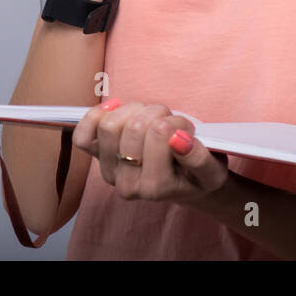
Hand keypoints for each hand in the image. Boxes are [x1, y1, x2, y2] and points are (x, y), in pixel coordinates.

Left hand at [72, 100, 230, 202]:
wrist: (184, 184)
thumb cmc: (197, 174)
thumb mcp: (212, 170)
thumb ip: (198, 157)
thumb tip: (178, 140)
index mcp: (156, 188)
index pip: (160, 135)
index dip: (177, 122)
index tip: (188, 130)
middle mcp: (128, 185)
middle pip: (135, 128)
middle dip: (158, 113)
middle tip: (171, 120)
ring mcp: (110, 172)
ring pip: (110, 126)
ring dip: (135, 110)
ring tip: (151, 117)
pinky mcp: (98, 159)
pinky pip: (83, 135)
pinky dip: (96, 115)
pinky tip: (115, 107)